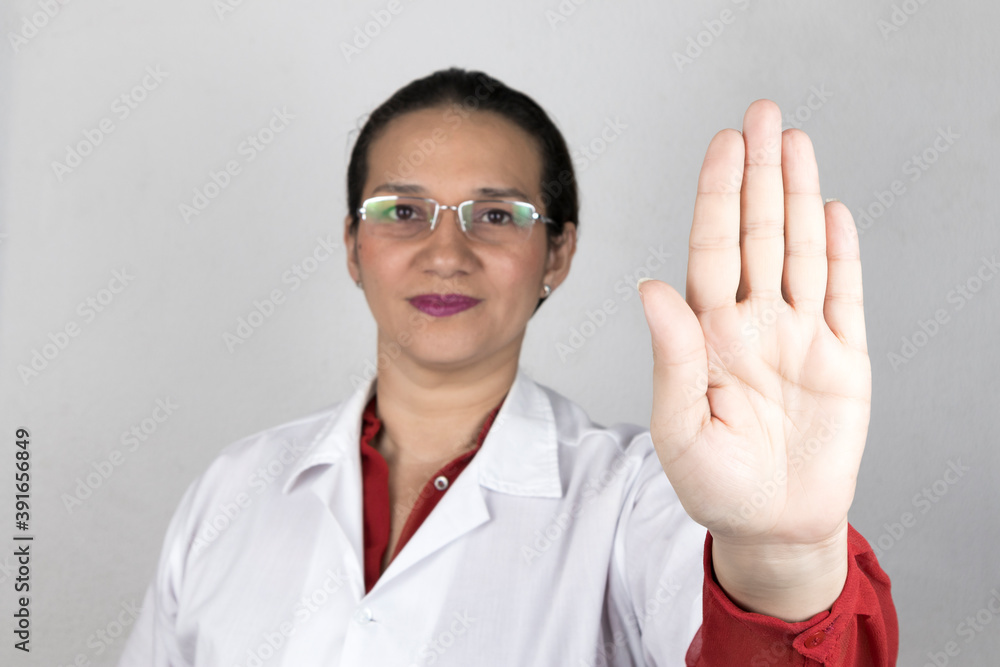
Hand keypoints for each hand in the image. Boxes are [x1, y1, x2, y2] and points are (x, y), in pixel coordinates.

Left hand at [637, 100, 870, 619]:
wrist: (771, 525)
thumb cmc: (714, 483)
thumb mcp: (680, 426)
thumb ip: (672, 357)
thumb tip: (649, 289)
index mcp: (708, 334)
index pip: (712, 250)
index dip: (718, 196)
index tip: (722, 146)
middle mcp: (752, 322)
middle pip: (757, 234)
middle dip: (759, 175)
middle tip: (762, 114)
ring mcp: (798, 335)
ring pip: (799, 250)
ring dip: (797, 196)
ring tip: (794, 142)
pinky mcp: (842, 359)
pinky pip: (842, 295)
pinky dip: (839, 253)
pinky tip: (830, 210)